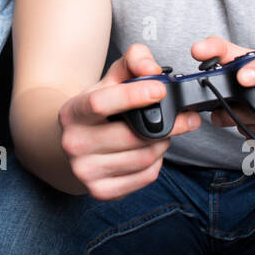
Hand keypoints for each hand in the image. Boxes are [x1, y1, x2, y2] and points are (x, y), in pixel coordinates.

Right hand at [57, 42, 200, 200]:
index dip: (133, 95)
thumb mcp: (110, 80)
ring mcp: (86, 171)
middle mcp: (74, 144)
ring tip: (162, 133)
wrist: (72, 144)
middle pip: (131, 136)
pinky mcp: (101, 192)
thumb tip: (152, 68)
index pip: (101, 103)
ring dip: (163, 144)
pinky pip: (145, 176)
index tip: (161, 89)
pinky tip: (151, 151)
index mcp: (72, 112)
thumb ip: (134, 62)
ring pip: (143, 158)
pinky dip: (157, 163)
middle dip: (166, 125)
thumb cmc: (97, 109)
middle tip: (183, 117)